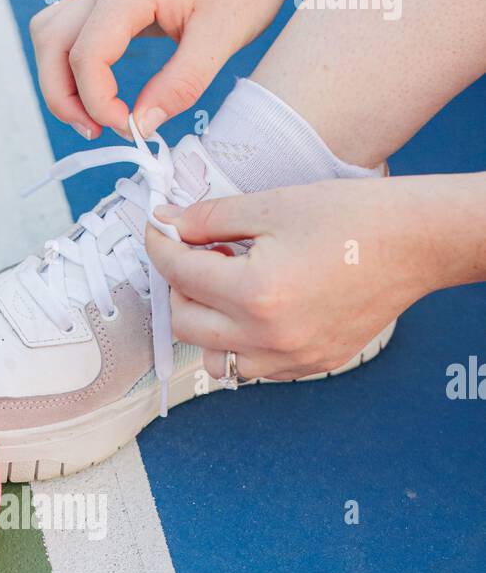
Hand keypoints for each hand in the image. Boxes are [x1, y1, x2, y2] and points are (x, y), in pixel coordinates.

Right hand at [28, 0, 288, 140]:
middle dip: (63, 97)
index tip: (131, 129)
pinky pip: (69, 33)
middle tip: (96, 132)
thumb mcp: (222, 38)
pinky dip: (72, 67)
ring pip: (51, 36)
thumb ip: (180, 85)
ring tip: (93, 117)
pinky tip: (102, 93)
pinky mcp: (112, 1)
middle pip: (51, 44)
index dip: (99, 102)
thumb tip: (140, 126)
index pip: (86, 54)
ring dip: (59, 82)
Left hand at [145, 178, 436, 380]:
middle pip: (186, 324)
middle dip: (180, 287)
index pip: (179, 275)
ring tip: (231, 285)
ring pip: (217, 357)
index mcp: (254, 293)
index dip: (160, 246)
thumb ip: (210, 218)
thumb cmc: (353, 218)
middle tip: (200, 255)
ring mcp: (289, 359)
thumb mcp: (272, 205)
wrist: (415, 244)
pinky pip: (254, 367)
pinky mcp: (309, 366)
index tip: (158, 231)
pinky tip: (261, 306)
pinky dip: (243, 341)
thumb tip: (168, 223)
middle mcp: (267, 337)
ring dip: (209, 322)